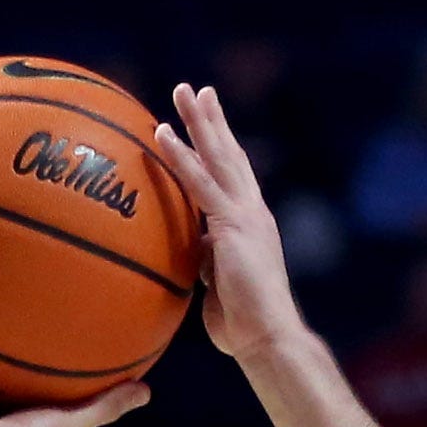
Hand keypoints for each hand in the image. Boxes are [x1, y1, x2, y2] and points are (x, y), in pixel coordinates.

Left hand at [147, 85, 306, 360]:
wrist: (266, 336)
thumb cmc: (242, 325)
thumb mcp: (220, 288)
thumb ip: (209, 263)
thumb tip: (194, 253)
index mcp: (250, 224)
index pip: (234, 177)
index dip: (221, 147)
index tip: (209, 122)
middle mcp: (252, 211)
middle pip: (230, 155)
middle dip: (213, 121)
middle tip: (197, 90)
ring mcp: (245, 214)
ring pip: (218, 157)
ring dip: (198, 122)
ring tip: (182, 91)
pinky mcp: (232, 224)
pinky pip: (199, 183)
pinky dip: (179, 156)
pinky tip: (160, 133)